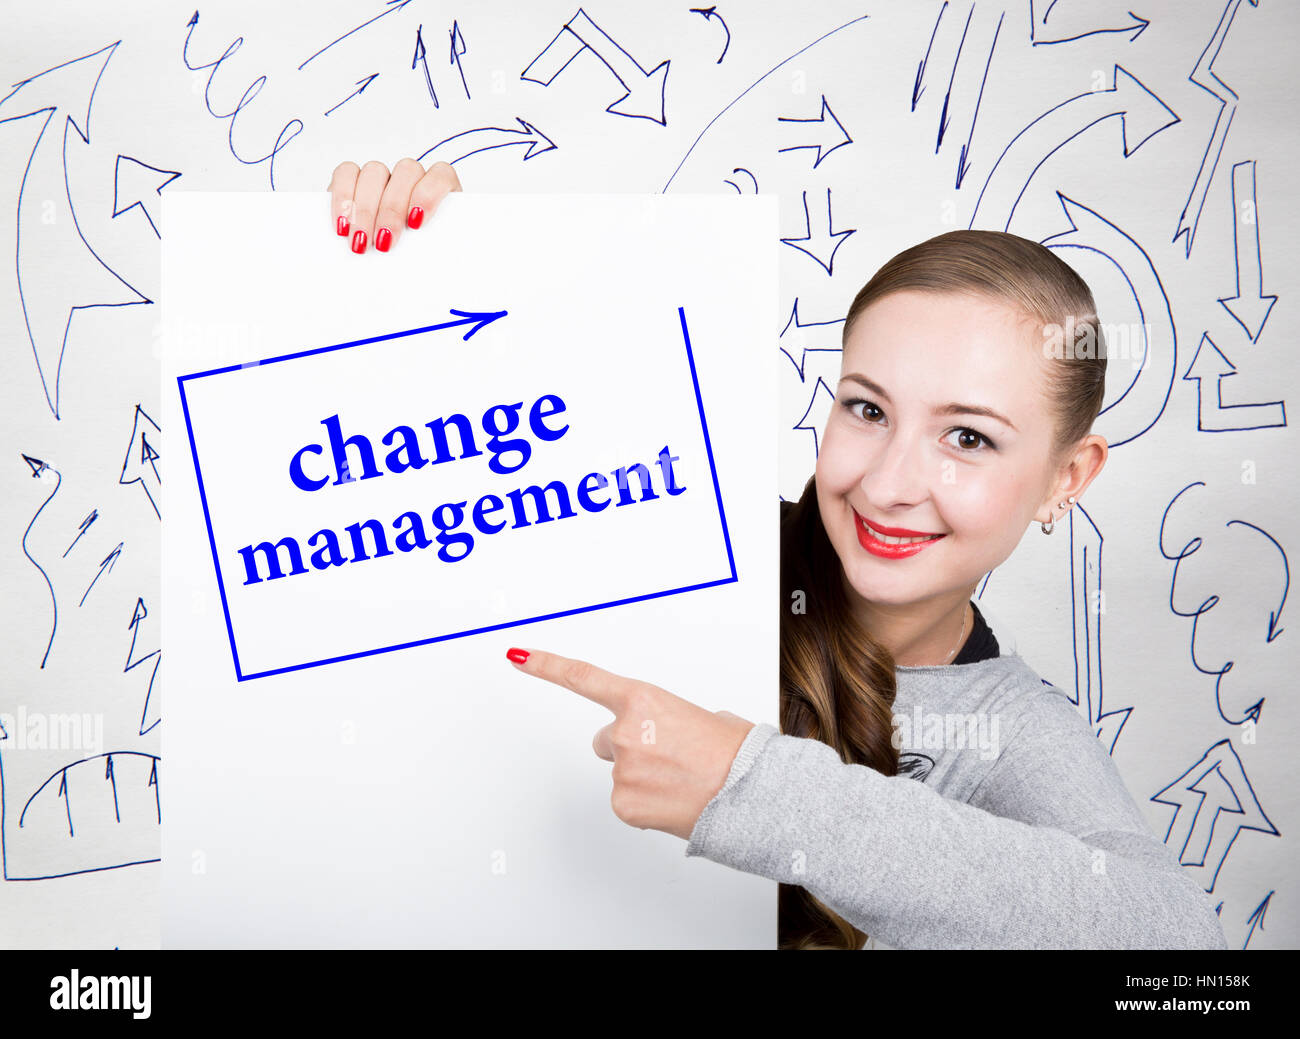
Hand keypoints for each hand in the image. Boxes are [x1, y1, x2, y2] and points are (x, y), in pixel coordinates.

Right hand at [328, 159, 461, 254]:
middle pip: (406, 172)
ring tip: (360, 241)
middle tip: (384, 243)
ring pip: (375, 171)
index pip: (441, 174)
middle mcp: (413, 179)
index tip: (416, 223)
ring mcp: (383, 176)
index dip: (429, 194)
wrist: (389, 275)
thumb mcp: (429, 261)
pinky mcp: (353, 180)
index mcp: (441, 193)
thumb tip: (427, 263)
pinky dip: (342, 198)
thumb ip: (429, 253)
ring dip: (366, 208)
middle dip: (392, 210)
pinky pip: (346, 173)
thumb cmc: (417, 264)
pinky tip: (342, 225)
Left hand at [506, 647, 755, 840]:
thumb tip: (667, 735)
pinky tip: (674, 802)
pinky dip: (646, 804)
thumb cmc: (736, 754)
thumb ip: (669, 719)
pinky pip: (626, 802)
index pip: (583, 678)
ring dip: (643, 778)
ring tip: (681, 782)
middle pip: (607, 740)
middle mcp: (624, 732)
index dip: (546, 666)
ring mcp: (621, 771)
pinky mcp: (622, 805)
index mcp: (643, 700)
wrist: (750, 795)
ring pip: (620, 774)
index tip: (518, 656)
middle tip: (671, 759)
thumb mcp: (703, 718)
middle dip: (631, 749)